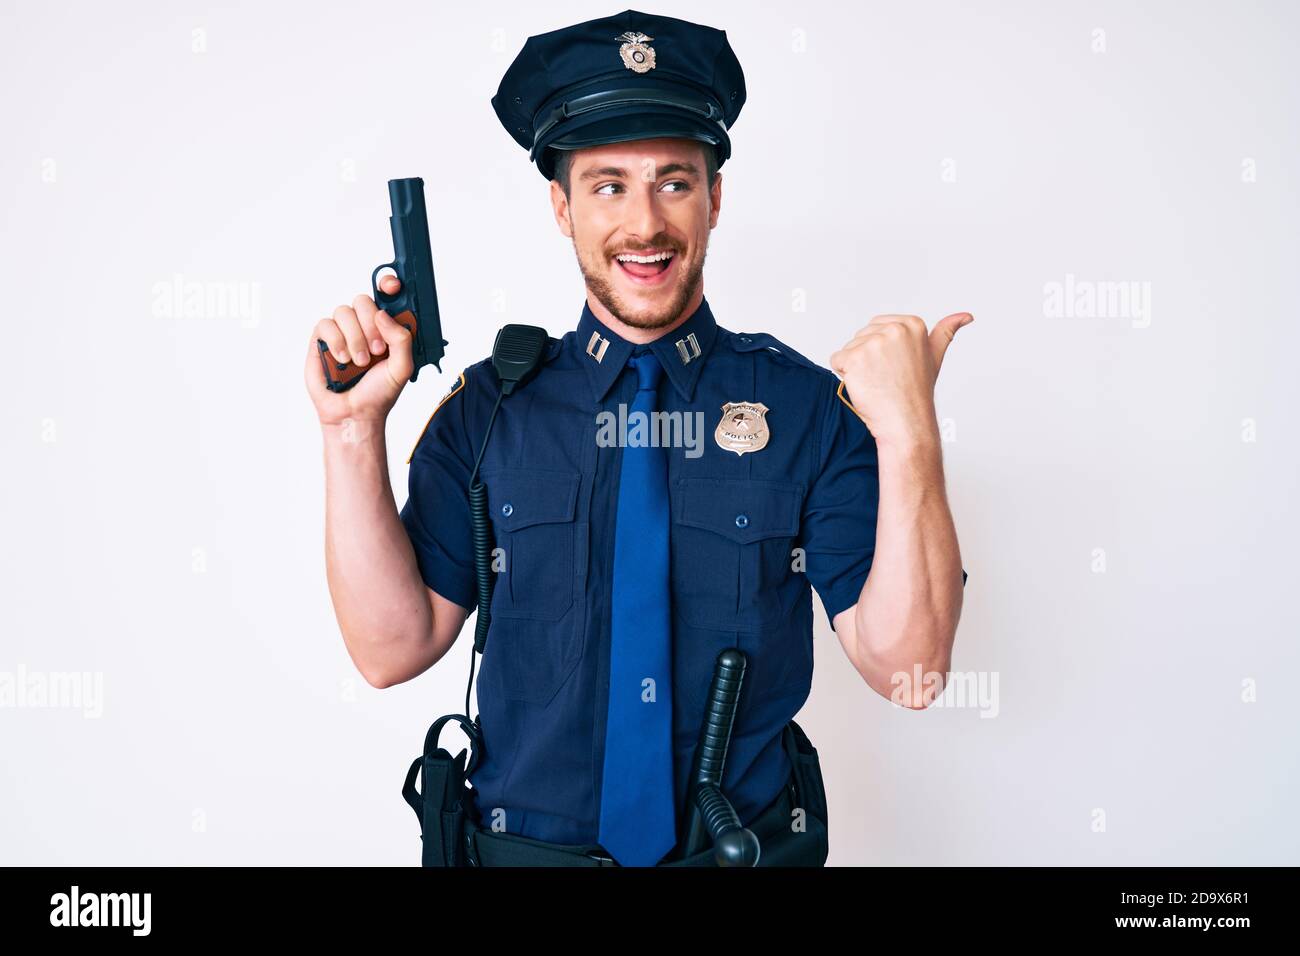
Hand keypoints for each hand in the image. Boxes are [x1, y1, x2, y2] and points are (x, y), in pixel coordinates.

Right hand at [304, 275, 414, 427]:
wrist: (354, 413)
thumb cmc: (379, 392)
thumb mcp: (402, 367)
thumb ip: (401, 339)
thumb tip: (382, 314)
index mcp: (385, 328)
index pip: (385, 297)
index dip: (388, 285)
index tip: (392, 287)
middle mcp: (363, 325)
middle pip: (363, 300)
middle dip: (371, 324)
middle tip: (378, 350)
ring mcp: (342, 331)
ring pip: (344, 311)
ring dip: (355, 338)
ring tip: (360, 362)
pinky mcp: (322, 340)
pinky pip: (325, 324)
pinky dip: (337, 342)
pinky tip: (343, 360)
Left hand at [829, 312, 972, 448]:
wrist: (906, 423)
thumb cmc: (917, 393)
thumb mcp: (935, 356)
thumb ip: (946, 332)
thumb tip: (966, 316)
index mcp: (912, 324)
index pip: (876, 327)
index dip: (880, 351)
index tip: (896, 367)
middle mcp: (894, 329)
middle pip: (861, 336)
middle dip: (867, 358)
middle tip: (887, 378)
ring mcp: (874, 343)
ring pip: (849, 349)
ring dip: (856, 368)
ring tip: (877, 383)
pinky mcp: (855, 358)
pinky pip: (837, 361)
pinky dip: (845, 376)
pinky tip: (865, 387)